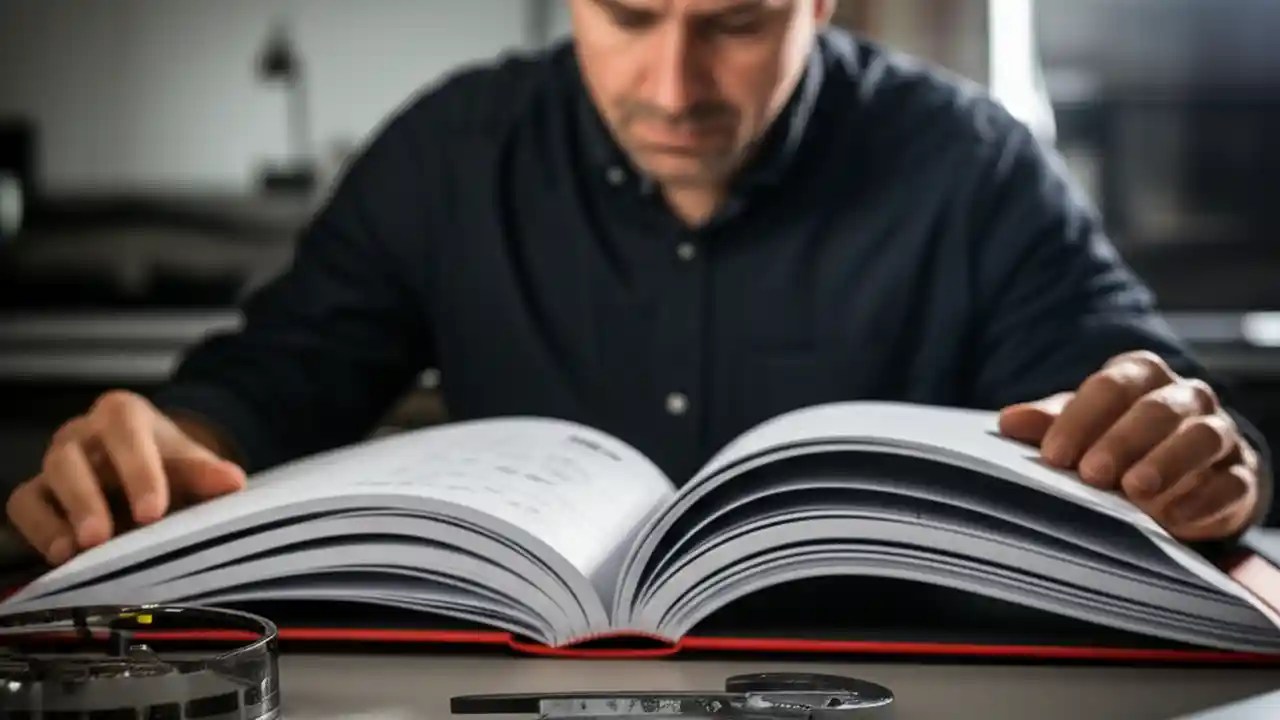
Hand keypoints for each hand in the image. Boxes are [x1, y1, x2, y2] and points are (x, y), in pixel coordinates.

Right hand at [6, 391, 246, 565]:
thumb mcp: (191, 464)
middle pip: (72, 458)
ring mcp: (56, 463)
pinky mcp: (37, 492)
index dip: (137, 471)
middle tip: (101, 538)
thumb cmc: (170, 466)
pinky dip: (39, 530)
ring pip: (47, 481)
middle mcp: (82, 434)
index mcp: (122, 415)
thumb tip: (233, 482)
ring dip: (60, 518)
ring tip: (77, 551)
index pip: (125, 431)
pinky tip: (61, 556)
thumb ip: (207, 473)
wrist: (150, 473)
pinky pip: (25, 506)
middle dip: (86, 499)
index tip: (153, 512)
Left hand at [997, 350, 1260, 540]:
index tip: (1052, 454)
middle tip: (1091, 474)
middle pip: (1158, 409)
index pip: (1113, 385)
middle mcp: (1185, 397)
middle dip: (1123, 441)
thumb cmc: (1117, 440)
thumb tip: (1006, 422)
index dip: (1081, 418)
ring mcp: (1218, 434)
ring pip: (1202, 438)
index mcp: (1142, 376)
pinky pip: (1231, 483)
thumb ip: (1048, 423)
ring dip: (1168, 463)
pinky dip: (1204, 500)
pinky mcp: (1240, 476)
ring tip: (1135, 491)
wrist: (1183, 472)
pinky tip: (1173, 518)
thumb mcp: (1080, 427)